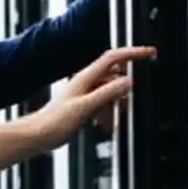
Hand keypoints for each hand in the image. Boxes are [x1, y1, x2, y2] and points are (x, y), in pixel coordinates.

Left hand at [31, 46, 154, 147]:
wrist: (37, 135)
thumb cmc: (54, 122)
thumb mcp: (85, 107)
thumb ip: (107, 93)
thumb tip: (128, 82)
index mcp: (85, 78)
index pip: (114, 57)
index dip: (133, 53)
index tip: (150, 53)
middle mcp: (86, 82)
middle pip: (115, 78)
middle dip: (124, 93)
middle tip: (125, 108)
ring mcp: (85, 93)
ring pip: (110, 94)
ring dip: (115, 108)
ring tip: (109, 123)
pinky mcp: (84, 105)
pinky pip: (103, 105)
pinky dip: (107, 114)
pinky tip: (104, 126)